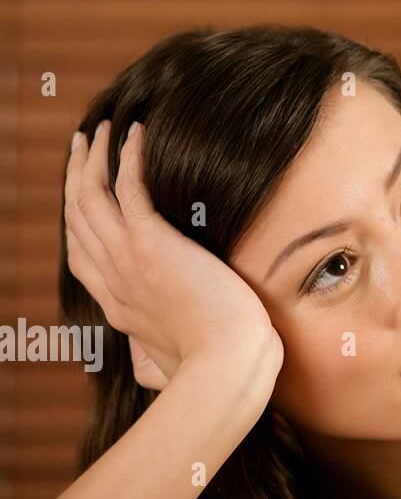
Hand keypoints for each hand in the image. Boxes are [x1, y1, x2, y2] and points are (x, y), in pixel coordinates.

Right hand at [64, 119, 281, 381]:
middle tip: (82, 145)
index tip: (84, 192)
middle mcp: (113, 279)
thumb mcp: (166, 368)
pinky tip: (135, 133)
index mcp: (117, 306)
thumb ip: (150, 361)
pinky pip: (131, 189)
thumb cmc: (213, 369)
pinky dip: (128, 158)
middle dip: (76, 176)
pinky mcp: (153, 244)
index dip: (78, 218)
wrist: (226, 365)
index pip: (82, 254)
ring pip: (91, 197)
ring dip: (93, 158)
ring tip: (100, 129)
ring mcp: (128, 260)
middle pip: (78, 217)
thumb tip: (144, 369)